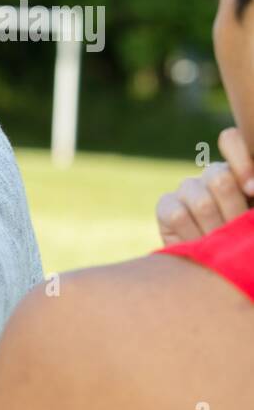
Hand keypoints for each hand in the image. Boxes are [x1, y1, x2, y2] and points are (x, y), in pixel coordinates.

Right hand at [156, 127, 253, 243]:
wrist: (219, 269)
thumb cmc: (245, 242)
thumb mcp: (251, 218)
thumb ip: (249, 190)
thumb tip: (250, 186)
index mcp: (240, 170)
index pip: (230, 140)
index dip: (241, 162)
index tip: (252, 191)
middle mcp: (213, 174)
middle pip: (219, 176)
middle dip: (232, 209)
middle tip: (236, 229)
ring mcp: (187, 189)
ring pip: (201, 200)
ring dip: (215, 229)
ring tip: (220, 245)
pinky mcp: (165, 205)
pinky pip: (178, 215)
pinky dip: (193, 234)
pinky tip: (199, 245)